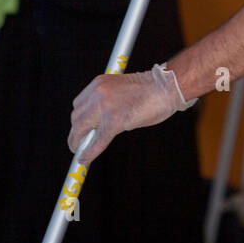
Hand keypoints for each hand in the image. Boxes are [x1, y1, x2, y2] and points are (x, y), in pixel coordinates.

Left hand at [68, 64, 194, 164]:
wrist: (167, 86)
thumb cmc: (150, 90)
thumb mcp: (122, 90)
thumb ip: (108, 102)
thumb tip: (97, 126)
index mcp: (99, 83)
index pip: (79, 104)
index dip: (78, 120)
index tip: (81, 130)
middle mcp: (99, 92)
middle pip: (76, 117)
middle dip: (76, 132)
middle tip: (78, 143)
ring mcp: (105, 106)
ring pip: (81, 129)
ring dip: (78, 142)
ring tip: (81, 152)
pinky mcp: (114, 121)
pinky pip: (97, 141)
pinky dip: (88, 153)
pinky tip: (84, 160)